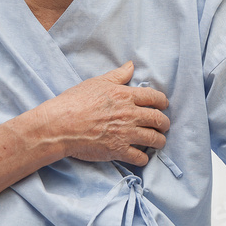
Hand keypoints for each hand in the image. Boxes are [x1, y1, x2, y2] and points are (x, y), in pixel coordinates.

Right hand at [37, 61, 169, 165]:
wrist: (61, 125)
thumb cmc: (75, 101)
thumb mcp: (97, 82)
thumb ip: (117, 75)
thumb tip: (130, 66)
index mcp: (126, 96)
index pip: (155, 97)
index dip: (163, 102)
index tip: (164, 106)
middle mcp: (130, 115)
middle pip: (158, 119)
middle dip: (164, 123)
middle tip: (164, 126)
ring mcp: (125, 134)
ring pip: (154, 139)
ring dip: (159, 141)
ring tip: (158, 142)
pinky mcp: (118, 150)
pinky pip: (139, 157)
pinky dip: (143, 158)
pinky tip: (142, 157)